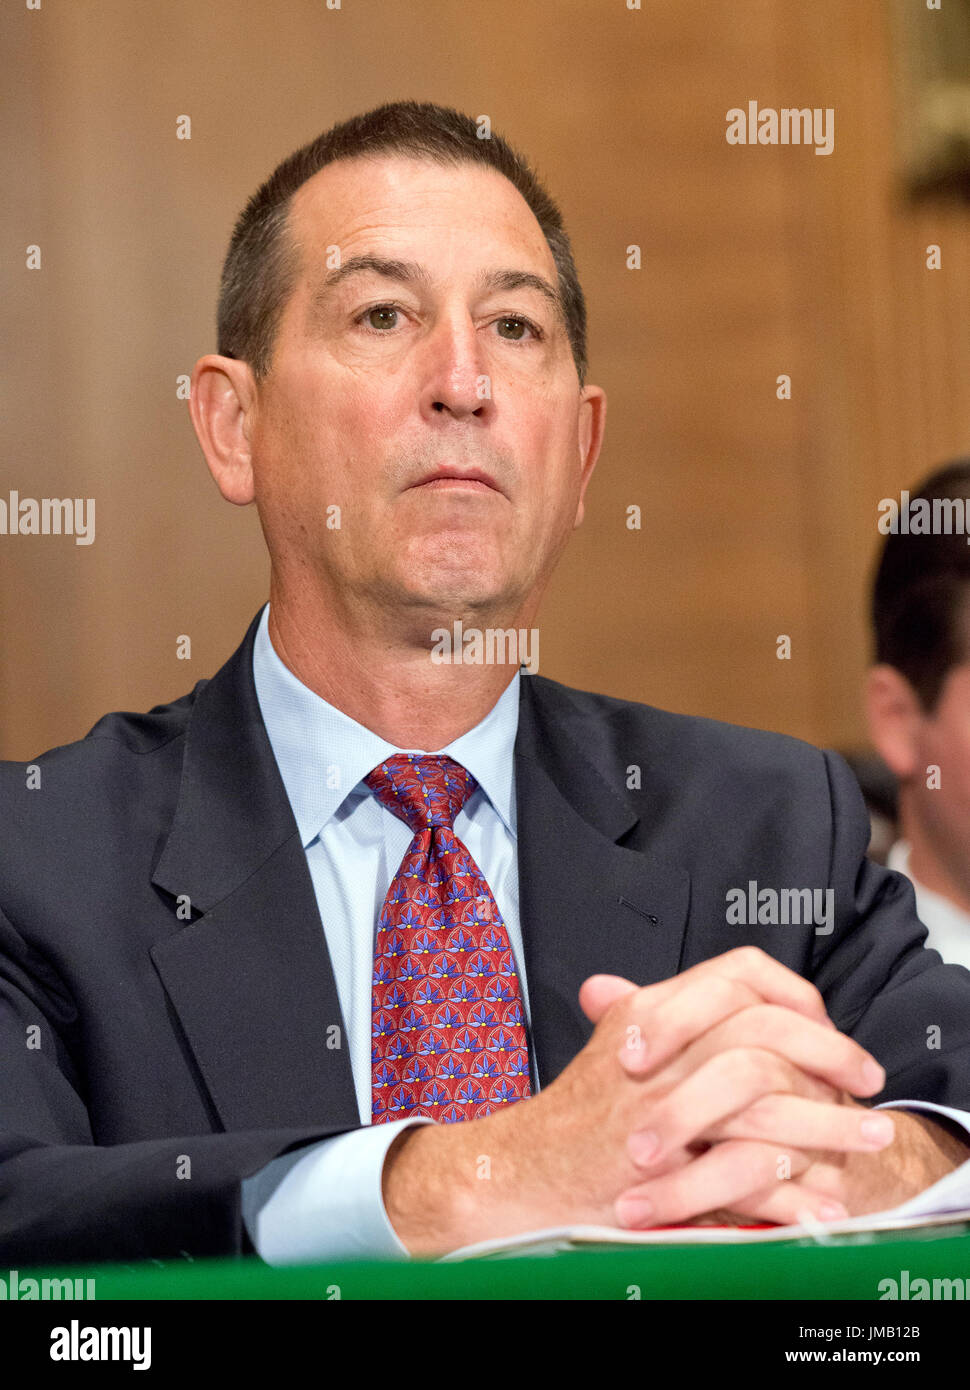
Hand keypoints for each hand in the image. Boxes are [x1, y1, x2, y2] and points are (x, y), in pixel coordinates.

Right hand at [383, 946, 886, 1252]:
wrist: (521, 1172)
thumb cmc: (574, 1112)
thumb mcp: (614, 1041)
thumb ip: (665, 1009)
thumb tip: (726, 989)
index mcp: (648, 1013)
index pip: (738, 974)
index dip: (796, 996)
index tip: (830, 1028)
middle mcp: (657, 1056)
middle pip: (765, 1032)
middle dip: (830, 1055)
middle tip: (867, 1080)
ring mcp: (660, 1116)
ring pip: (768, 1103)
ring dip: (829, 1126)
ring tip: (868, 1138)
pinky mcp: (665, 1176)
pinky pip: (748, 1178)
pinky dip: (793, 1194)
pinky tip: (822, 1201)